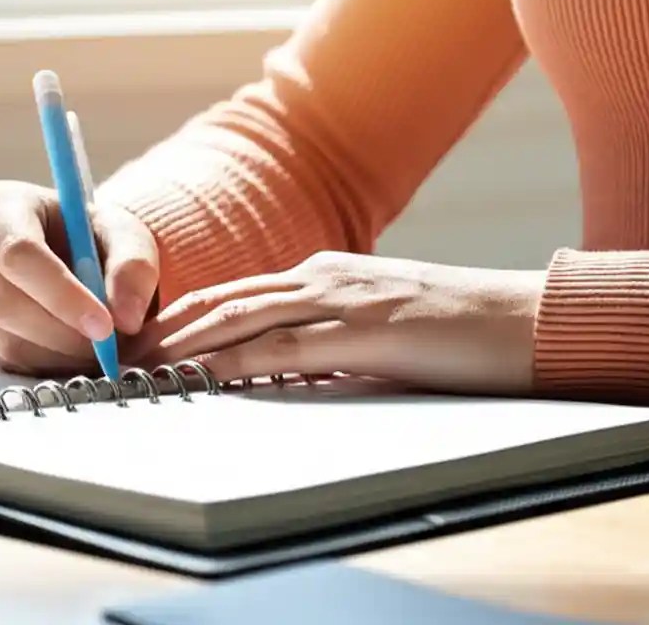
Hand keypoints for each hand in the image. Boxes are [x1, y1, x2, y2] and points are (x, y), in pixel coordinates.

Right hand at [0, 180, 158, 374]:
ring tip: (98, 348)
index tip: (105, 326)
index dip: (61, 295)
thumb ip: (133, 267)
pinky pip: (1, 358)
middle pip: (2, 301)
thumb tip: (126, 318)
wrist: (70, 253)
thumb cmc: (93, 237)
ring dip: (58, 354)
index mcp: (0, 204)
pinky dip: (45, 365)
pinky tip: (73, 352)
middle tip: (108, 346)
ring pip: (2, 338)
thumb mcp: (125, 236)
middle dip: (61, 333)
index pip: (18, 254)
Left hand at [131, 251, 545, 392]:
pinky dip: (235, 361)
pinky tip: (202, 375)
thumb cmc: (459, 331)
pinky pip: (284, 347)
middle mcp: (323, 276)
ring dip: (183, 344)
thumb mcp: (380, 327)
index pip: (235, 294)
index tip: (142, 342)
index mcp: (326, 274)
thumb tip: (280, 368)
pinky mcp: (365, 331)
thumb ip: (330, 338)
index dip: (182, 317)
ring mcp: (343, 299)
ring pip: (241, 317)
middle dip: (165, 328)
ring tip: (141, 367)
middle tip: (119, 355)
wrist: (529, 322)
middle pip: (222, 299)